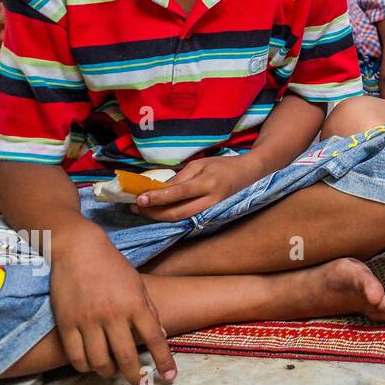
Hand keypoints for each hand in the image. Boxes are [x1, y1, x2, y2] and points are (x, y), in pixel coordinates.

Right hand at [50, 226, 176, 384]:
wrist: (78, 249)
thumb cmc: (112, 266)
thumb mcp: (138, 284)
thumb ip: (149, 310)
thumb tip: (161, 335)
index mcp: (135, 304)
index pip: (155, 339)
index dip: (163, 361)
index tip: (170, 377)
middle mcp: (113, 314)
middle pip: (126, 357)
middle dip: (134, 376)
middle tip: (138, 383)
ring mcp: (88, 320)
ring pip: (99, 362)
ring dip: (108, 372)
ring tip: (112, 371)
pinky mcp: (67, 323)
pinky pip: (75, 356)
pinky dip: (85, 367)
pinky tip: (91, 365)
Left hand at [132, 154, 262, 221]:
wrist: (249, 174)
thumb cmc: (223, 165)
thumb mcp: (200, 164)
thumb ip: (180, 178)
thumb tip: (158, 190)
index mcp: (207, 183)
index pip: (178, 193)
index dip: (158, 197)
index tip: (139, 198)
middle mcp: (210, 200)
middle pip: (177, 213)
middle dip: (153, 212)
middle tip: (135, 206)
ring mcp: (211, 210)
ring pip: (180, 219)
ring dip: (159, 216)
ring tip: (142, 210)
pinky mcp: (210, 215)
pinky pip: (186, 219)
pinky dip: (169, 216)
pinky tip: (158, 212)